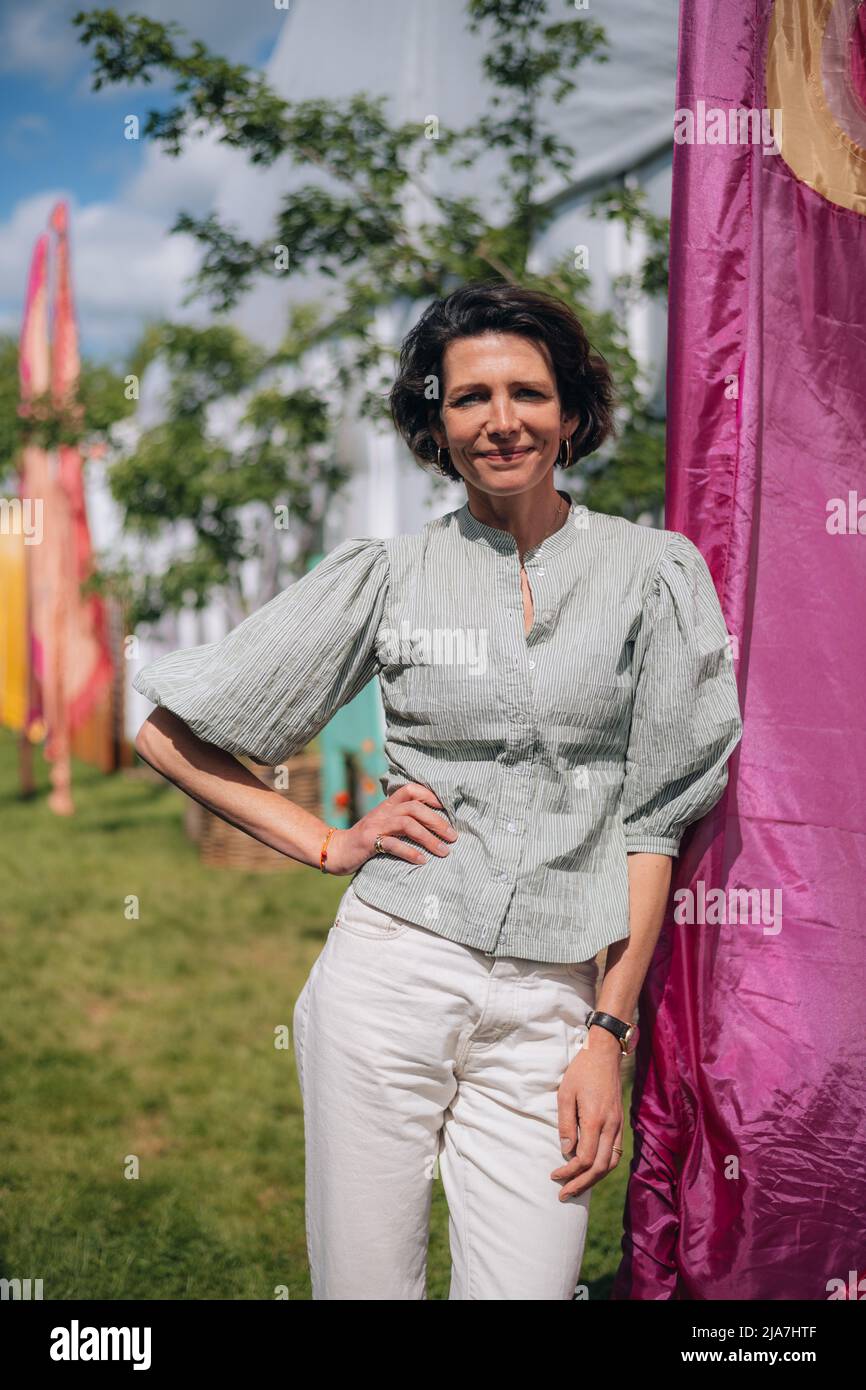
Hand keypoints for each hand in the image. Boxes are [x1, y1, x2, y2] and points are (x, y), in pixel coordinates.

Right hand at [323, 782, 457, 874]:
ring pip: (408, 825)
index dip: (430, 795)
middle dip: (437, 821)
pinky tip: (422, 861)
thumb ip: (402, 821)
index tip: (446, 809)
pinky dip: (410, 852)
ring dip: (429, 838)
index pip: (410, 790)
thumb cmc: (366, 840)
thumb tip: (433, 826)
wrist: (337, 850)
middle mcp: (383, 812)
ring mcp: (376, 826)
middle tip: (453, 836)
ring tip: (444, 851)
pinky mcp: (369, 842)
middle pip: (415, 808)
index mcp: (388, 805)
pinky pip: (393, 844)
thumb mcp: (384, 824)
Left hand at [549, 1025, 623, 1198]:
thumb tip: (567, 1151)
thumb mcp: (565, 1094)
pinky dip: (604, 1167)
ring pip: (611, 1163)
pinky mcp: (619, 1123)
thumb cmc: (581, 1072)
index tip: (554, 1176)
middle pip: (600, 1167)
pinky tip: (592, 1170)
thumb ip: (566, 1124)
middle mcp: (610, 1126)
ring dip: (594, 1179)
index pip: (585, 1159)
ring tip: (578, 1187)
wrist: (604, 1054)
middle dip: (581, 1184)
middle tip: (564, 1195)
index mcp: (595, 1120)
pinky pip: (615, 1153)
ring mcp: (618, 1125)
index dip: (570, 1172)